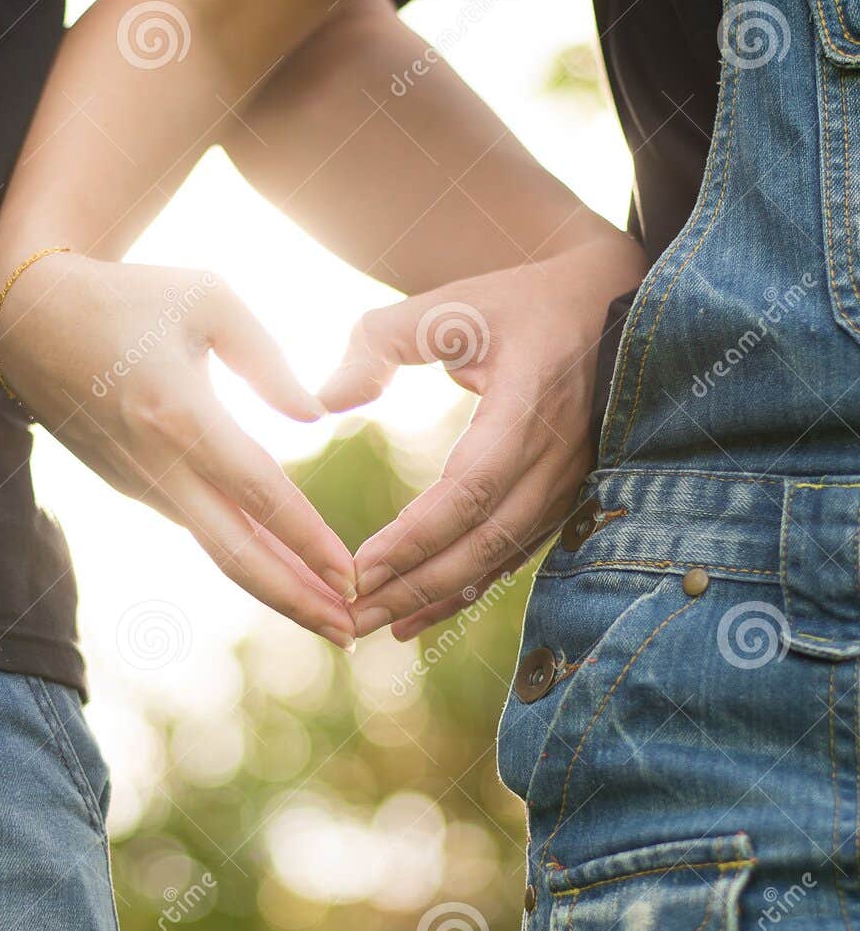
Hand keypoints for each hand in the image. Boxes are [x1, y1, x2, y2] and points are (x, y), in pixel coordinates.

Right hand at [0, 255, 355, 646]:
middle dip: (295, 599)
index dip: (307, 538)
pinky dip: (245, 553)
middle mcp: (157, 462)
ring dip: (276, 585)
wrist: (28, 319)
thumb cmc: (129, 296)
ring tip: (334, 614)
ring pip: (217, 548)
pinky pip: (198, 526)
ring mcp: (140, 482)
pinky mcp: (132, 486)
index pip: (257, 490)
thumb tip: (313, 419)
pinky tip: (287, 571)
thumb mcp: (207, 297)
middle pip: (233, 553)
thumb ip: (266, 358)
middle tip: (351, 632)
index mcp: (178, 411)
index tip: (352, 574)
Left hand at [320, 235, 647, 639]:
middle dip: (413, 586)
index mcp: (528, 401)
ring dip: (434, 599)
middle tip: (348, 619)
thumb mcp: (445, 303)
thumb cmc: (512, 303)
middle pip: (484, 540)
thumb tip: (324, 400)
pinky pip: (513, 557)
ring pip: (500, 559)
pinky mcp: (566, 497)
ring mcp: (569, 480)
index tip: (357, 568)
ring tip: (371, 628)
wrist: (605, 303)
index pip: (471, 486)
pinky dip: (464, 591)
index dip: (415, 535)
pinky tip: (416, 617)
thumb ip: (378, 342)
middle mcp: (557, 452)